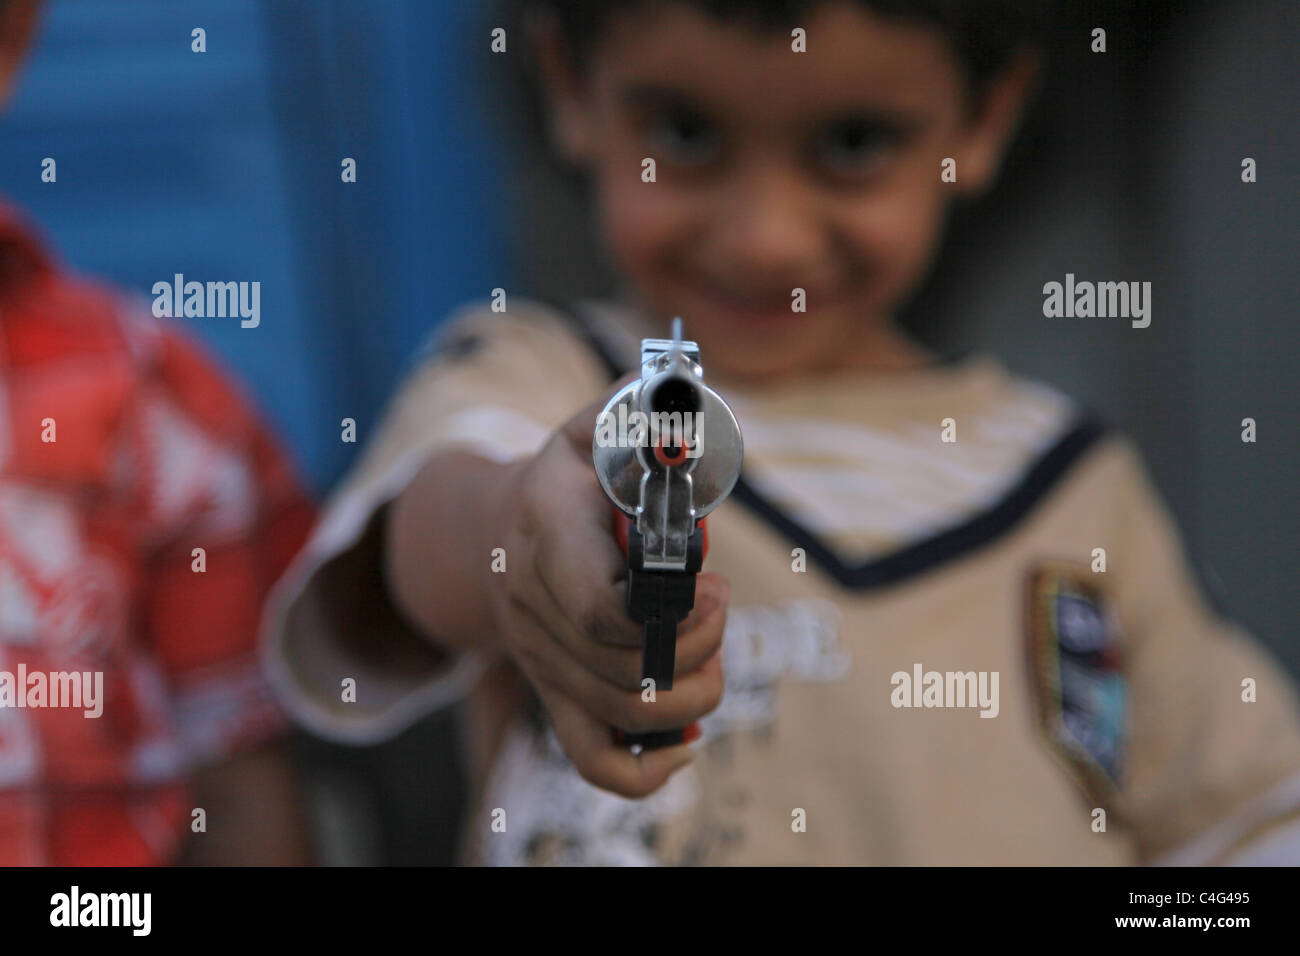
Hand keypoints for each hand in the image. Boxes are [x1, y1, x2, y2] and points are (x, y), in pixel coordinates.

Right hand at [489, 391, 728, 796]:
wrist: (490, 531)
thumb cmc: (564, 478)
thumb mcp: (593, 429)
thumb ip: (639, 415)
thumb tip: (689, 402)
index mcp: (544, 536)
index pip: (598, 611)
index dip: (670, 617)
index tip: (715, 590)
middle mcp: (533, 609)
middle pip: (625, 670)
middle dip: (700, 645)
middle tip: (721, 604)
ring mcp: (539, 660)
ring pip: (623, 715)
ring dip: (693, 693)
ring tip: (713, 650)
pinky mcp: (550, 695)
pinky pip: (592, 761)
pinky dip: (647, 771)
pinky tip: (688, 741)